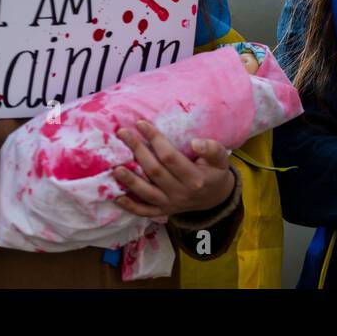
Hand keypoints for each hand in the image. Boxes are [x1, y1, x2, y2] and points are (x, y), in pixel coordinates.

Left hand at [112, 120, 235, 217]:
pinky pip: (144, 211)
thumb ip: (212, 149)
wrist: (216, 199)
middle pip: (155, 171)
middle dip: (137, 150)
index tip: (141, 123)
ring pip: (146, 192)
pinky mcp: (163, 212)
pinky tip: (116, 197)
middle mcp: (181, 193)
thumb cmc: (215, 173)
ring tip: (115, 167)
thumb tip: (195, 142)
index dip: (155, 139)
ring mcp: (171, 204)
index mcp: (195, 178)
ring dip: (130, 180)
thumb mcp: (221, 159)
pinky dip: (130, 206)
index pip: (170, 157)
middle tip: (122, 134)